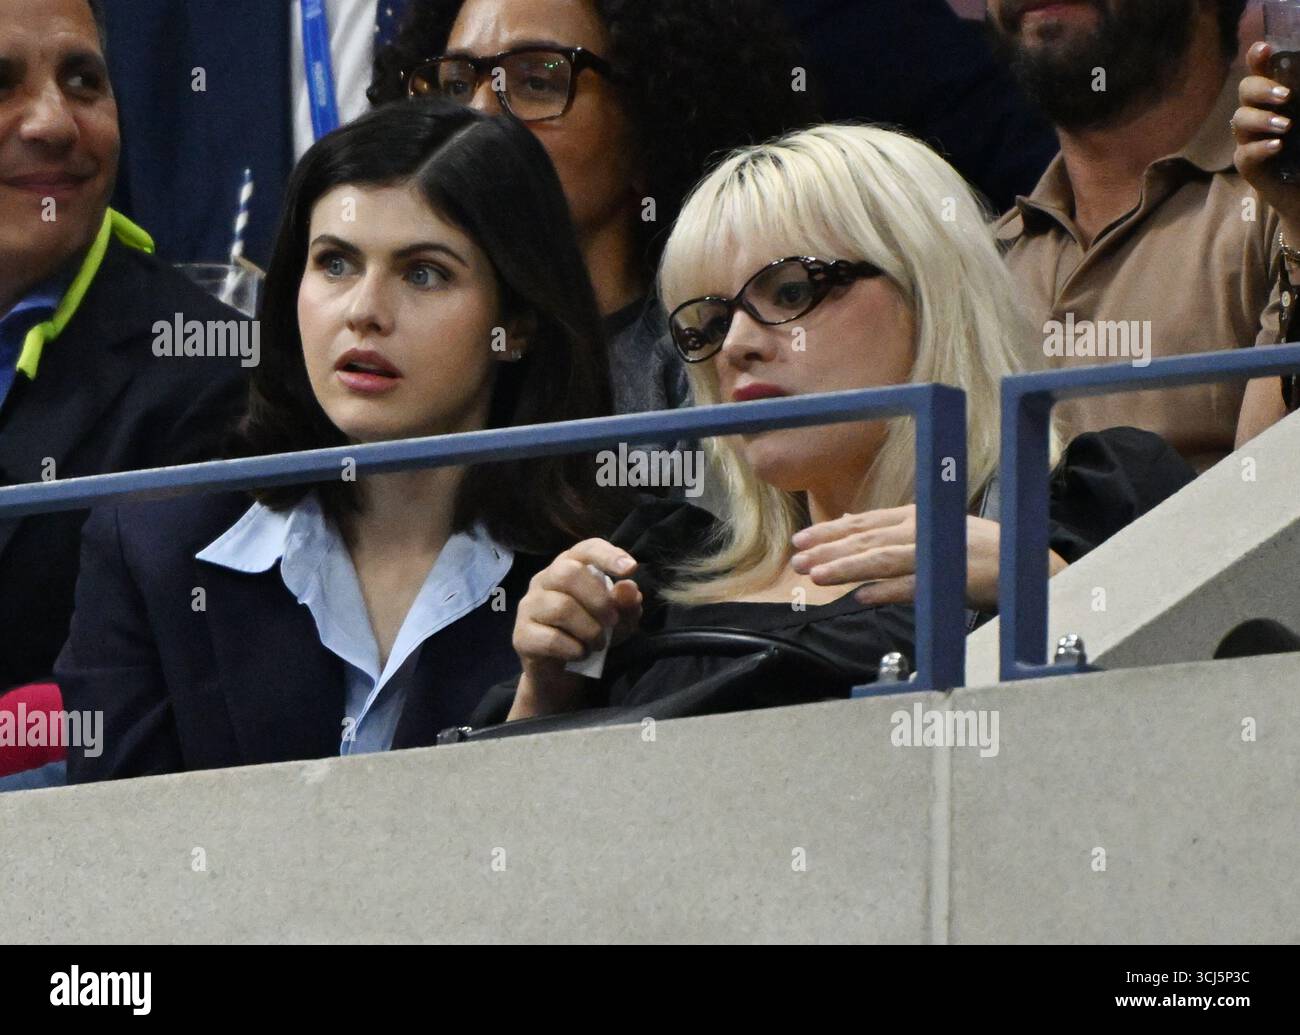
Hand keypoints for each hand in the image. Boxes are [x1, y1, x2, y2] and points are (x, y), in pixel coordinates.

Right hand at [509, 539, 642, 718]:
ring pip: (561, 607)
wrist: (562, 672)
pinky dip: (574, 649)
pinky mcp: (521, 635)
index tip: (631, 568)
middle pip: (567, 573)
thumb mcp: (618, 620)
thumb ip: (626, 604)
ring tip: (598, 644)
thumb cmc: (589, 633)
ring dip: (590, 630)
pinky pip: (551, 639)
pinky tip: (580, 654)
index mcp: (569, 566)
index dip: (608, 555)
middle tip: (612, 621)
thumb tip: (630, 589)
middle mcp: (545, 580)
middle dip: (598, 599)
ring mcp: (529, 606)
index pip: (585, 549)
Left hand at [790, 505, 1067, 610]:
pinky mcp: (951, 581)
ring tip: (818, 576)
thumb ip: (894, 530)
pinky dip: (886, 591)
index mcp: (917, 517)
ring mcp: (936, 556)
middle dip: (828, 550)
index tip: (801, 540)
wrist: (1027, 566)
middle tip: (797, 560)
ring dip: (848, 568)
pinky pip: (913, 587)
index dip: (830, 532)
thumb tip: (850, 525)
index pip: (864, 523)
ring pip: (882, 560)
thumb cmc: (977, 550)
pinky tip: (861, 597)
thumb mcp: (933, 529)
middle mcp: (922, 532)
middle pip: (866, 540)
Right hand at [1233, 41, 1299, 230]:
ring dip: (1262, 119)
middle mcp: (1257, 114)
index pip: (1259, 72)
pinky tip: (1277, 146)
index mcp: (1273, 98)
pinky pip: (1246, 153)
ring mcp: (1248, 139)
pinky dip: (1260, 148)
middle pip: (1244, 91)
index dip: (1256, 59)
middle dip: (1261, 89)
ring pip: (1240, 120)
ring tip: (1286, 126)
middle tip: (1285, 96)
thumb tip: (1299, 92)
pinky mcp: (1247, 164)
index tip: (1264, 49)